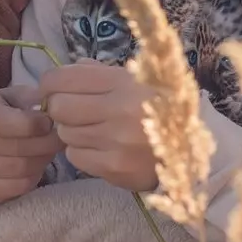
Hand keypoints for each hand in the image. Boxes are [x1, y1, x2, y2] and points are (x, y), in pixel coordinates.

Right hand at [0, 85, 61, 208]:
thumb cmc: (3, 111)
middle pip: (13, 148)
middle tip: (59, 139)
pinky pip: (17, 187)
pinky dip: (34, 177)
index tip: (49, 122)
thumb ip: (31, 101)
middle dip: (44, 143)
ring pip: (18, 169)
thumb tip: (50, 115)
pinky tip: (36, 165)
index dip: (29, 124)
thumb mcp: (15, 96)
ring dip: (42, 160)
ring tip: (49, 150)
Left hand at [39, 60, 158, 191]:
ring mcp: (115, 141)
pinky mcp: (114, 168)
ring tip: (92, 129)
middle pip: (59, 107)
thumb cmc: (158, 107)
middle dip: (59, 109)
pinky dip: (81, 152)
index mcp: (122, 82)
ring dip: (71, 131)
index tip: (53, 89)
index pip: (63, 78)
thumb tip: (59, 76)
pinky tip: (99, 147)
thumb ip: (97, 73)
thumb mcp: (134, 80)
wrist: (191, 147)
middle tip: (72, 112)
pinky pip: (76, 157)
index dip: (51, 84)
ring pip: (65, 134)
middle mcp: (118, 109)